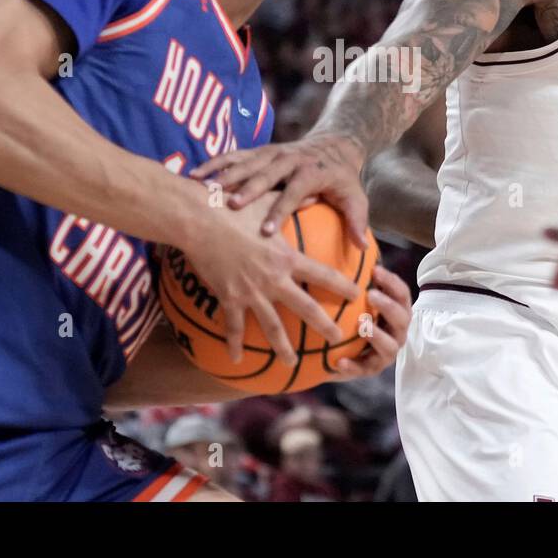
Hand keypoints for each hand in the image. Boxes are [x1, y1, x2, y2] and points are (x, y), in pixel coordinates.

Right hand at [181, 192, 361, 366]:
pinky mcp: (229, 298)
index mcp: (287, 257)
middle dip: (324, 326)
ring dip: (283, 348)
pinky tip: (237, 361)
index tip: (358, 296)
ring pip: (272, 327)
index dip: (342, 286)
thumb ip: (295, 202)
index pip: (323, 275)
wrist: (200, 220)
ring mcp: (251, 292)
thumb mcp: (270, 201)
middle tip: (339, 339)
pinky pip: (233, 327)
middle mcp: (273, 279)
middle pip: (306, 308)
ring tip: (293, 364)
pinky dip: (234, 345)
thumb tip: (316, 193)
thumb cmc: (235, 206)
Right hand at [191, 132, 369, 247]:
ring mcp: (271, 153)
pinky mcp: (259, 151)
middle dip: (248, 190)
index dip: (281, 209)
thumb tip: (362, 246)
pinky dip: (214, 163)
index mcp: (309, 172)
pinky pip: (232, 155)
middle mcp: (287, 160)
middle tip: (231, 208)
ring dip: (226, 176)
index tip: (266, 231)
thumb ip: (356, 219)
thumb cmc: (341, 179)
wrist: (332, 145)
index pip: (294, 190)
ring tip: (207, 193)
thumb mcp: (354, 196)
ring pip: (245, 163)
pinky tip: (195, 176)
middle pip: (265, 174)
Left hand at [327, 266, 412, 381]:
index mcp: (396, 310)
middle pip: (402, 318)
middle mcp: (396, 331)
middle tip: (370, 295)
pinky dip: (354, 366)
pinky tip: (340, 361)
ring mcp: (385, 352)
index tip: (374, 270)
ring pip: (389, 346)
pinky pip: (364, 370)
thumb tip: (358, 242)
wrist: (331, 347)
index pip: (402, 294)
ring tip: (362, 327)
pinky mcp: (369, 369)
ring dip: (377, 336)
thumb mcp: (354, 291)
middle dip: (388, 306)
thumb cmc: (348, 310)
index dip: (391, 282)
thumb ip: (358, 270)